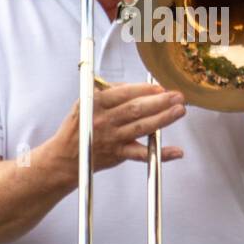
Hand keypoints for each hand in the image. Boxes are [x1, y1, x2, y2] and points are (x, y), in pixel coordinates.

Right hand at [54, 81, 186, 171]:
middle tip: (177, 96)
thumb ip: (108, 92)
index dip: (144, 89)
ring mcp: (112, 138)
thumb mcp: (85, 103)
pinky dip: (160, 154)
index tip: (160, 87)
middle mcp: (104, 120)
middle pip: (136, 109)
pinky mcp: (118, 154)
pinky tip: (176, 151)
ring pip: (141, 127)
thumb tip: (135, 86)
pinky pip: (141, 154)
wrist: (65, 157)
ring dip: (163, 119)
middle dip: (159, 101)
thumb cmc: (78, 127)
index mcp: (96, 103)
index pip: (124, 93)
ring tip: (179, 111)